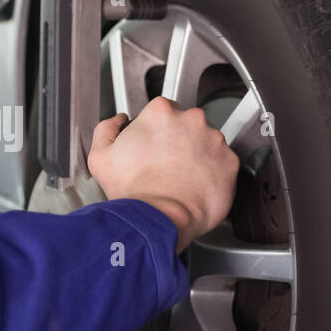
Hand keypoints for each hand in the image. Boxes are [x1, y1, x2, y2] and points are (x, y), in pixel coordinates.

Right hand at [88, 97, 240, 253]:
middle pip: (186, 123)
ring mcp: (214, 140)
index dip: (155, 129)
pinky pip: (222, 163)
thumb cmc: (134, 191)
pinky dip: (212, 172)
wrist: (161, 220)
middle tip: (164, 164)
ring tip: (180, 177)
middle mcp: (191, 120)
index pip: (162, 110)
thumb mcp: (100, 157)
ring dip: (196, 155)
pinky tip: (195, 185)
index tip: (152, 145)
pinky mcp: (230, 162)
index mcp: (161, 112)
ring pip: (206, 142)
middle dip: (178, 140)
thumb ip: (106, 129)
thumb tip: (118, 121)